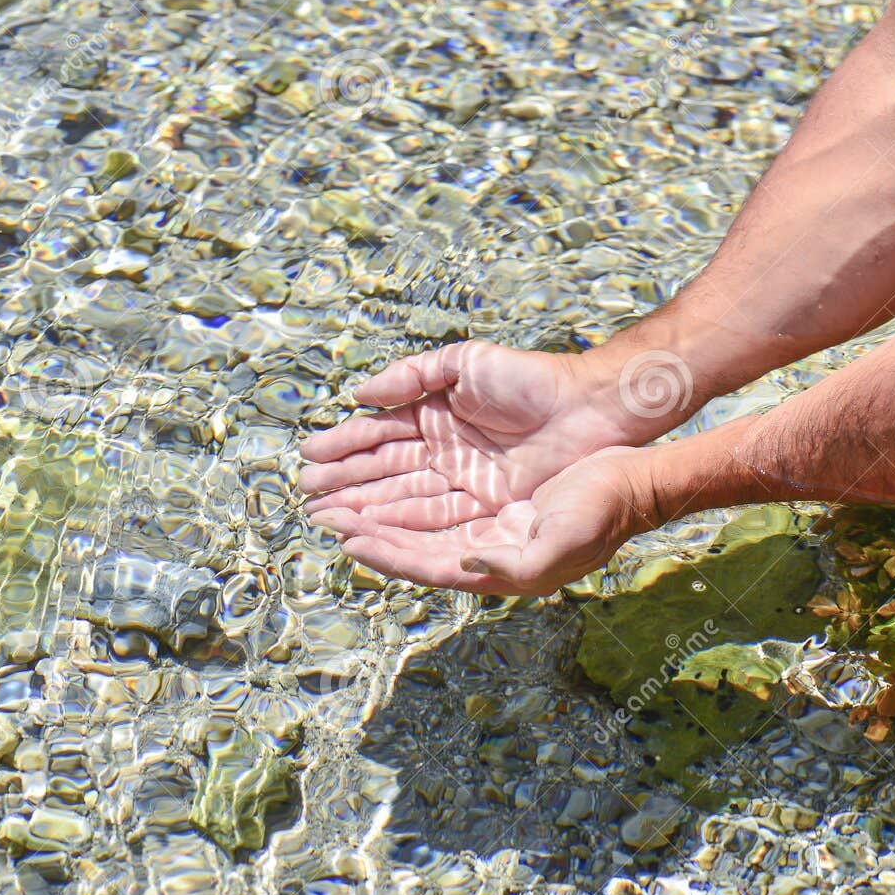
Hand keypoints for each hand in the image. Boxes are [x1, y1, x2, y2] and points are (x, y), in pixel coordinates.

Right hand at [298, 340, 652, 529]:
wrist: (588, 408)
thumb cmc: (529, 378)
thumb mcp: (464, 362)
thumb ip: (412, 376)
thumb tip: (361, 396)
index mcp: (434, 417)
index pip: (379, 436)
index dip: (344, 448)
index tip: (309, 459)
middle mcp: (443, 454)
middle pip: (384, 474)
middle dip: (344, 486)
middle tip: (306, 498)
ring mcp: (462, 484)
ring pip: (402, 500)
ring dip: (363, 510)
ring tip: (326, 519)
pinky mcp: (484, 510)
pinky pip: (434, 521)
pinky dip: (400, 527)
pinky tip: (368, 531)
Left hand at [310, 447, 658, 595]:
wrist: (633, 483)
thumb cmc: (602, 515)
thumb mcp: (561, 544)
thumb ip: (513, 564)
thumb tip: (466, 563)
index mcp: (495, 568)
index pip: (425, 564)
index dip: (385, 553)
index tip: (346, 537)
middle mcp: (482, 548)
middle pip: (411, 542)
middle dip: (366, 529)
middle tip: (321, 514)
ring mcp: (485, 522)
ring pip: (419, 516)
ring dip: (378, 507)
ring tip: (337, 496)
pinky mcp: (491, 495)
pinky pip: (438, 494)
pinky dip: (407, 486)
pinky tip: (383, 477)